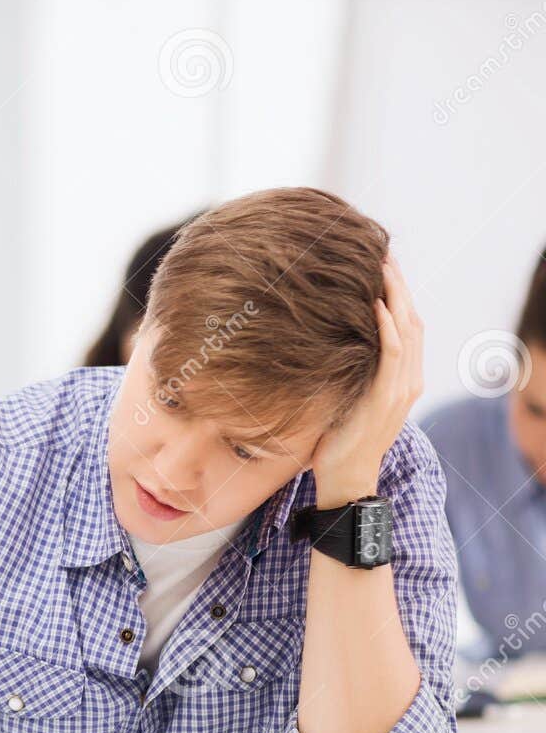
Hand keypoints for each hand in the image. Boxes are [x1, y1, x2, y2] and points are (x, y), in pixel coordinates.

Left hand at [310, 255, 423, 506]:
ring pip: (408, 330)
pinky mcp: (386, 398)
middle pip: (412, 319)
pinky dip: (387, 327)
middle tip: (383, 253)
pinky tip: (375, 305)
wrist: (345, 479)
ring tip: (382, 267)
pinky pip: (393, 354)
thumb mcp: (345, 398)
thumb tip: (320, 344)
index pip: (408, 325)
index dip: (398, 294)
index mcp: (401, 378)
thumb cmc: (336, 441)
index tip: (381, 267)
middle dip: (399, 286)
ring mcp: (401, 388)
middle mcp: (408, 379)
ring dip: (395, 296)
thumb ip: (346, 372)